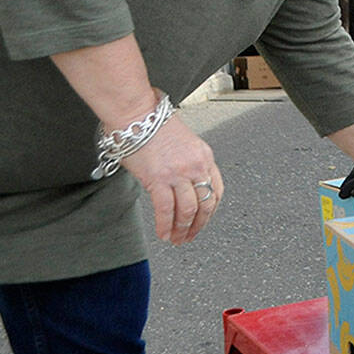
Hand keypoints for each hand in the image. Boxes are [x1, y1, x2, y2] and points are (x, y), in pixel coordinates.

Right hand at [121, 116, 223, 244]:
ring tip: (176, 239)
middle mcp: (196, 165)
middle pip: (206, 203)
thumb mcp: (182, 143)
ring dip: (183, 229)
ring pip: (188, 210)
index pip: (216, 189)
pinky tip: (163, 233)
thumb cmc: (152, 124)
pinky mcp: (159, 178)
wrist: (136, 114)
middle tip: (190, 236)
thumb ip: (185, 163)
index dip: (210, 209)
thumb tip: (179, 182)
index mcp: (204, 156)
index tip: (203, 220)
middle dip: (199, 224)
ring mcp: (179, 173)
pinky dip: (165, 225)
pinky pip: (165, 209)